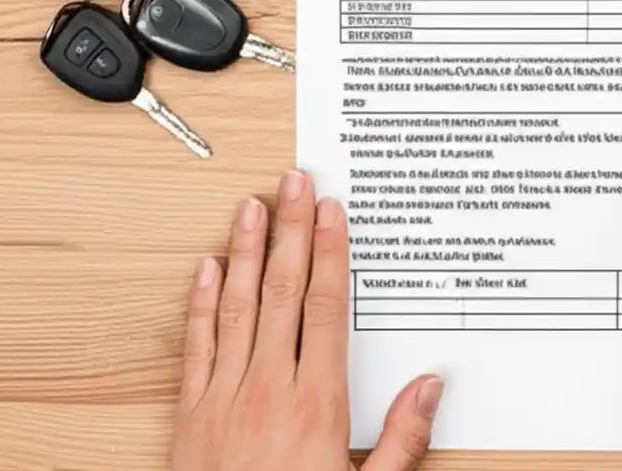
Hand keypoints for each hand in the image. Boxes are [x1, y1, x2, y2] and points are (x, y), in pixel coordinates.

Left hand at [171, 170, 444, 470]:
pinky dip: (201, 301)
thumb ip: (402, 438)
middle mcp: (267, 389)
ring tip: (251, 206)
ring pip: (238, 306)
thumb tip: (431, 386)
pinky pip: (195, 344)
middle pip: (284, 292)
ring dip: (246, 251)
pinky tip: (207, 266)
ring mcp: (224, 397)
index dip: (330, 254)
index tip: (331, 214)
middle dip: (291, 232)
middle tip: (294, 184)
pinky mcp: (189, 413)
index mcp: (316, 404)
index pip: (326, 309)